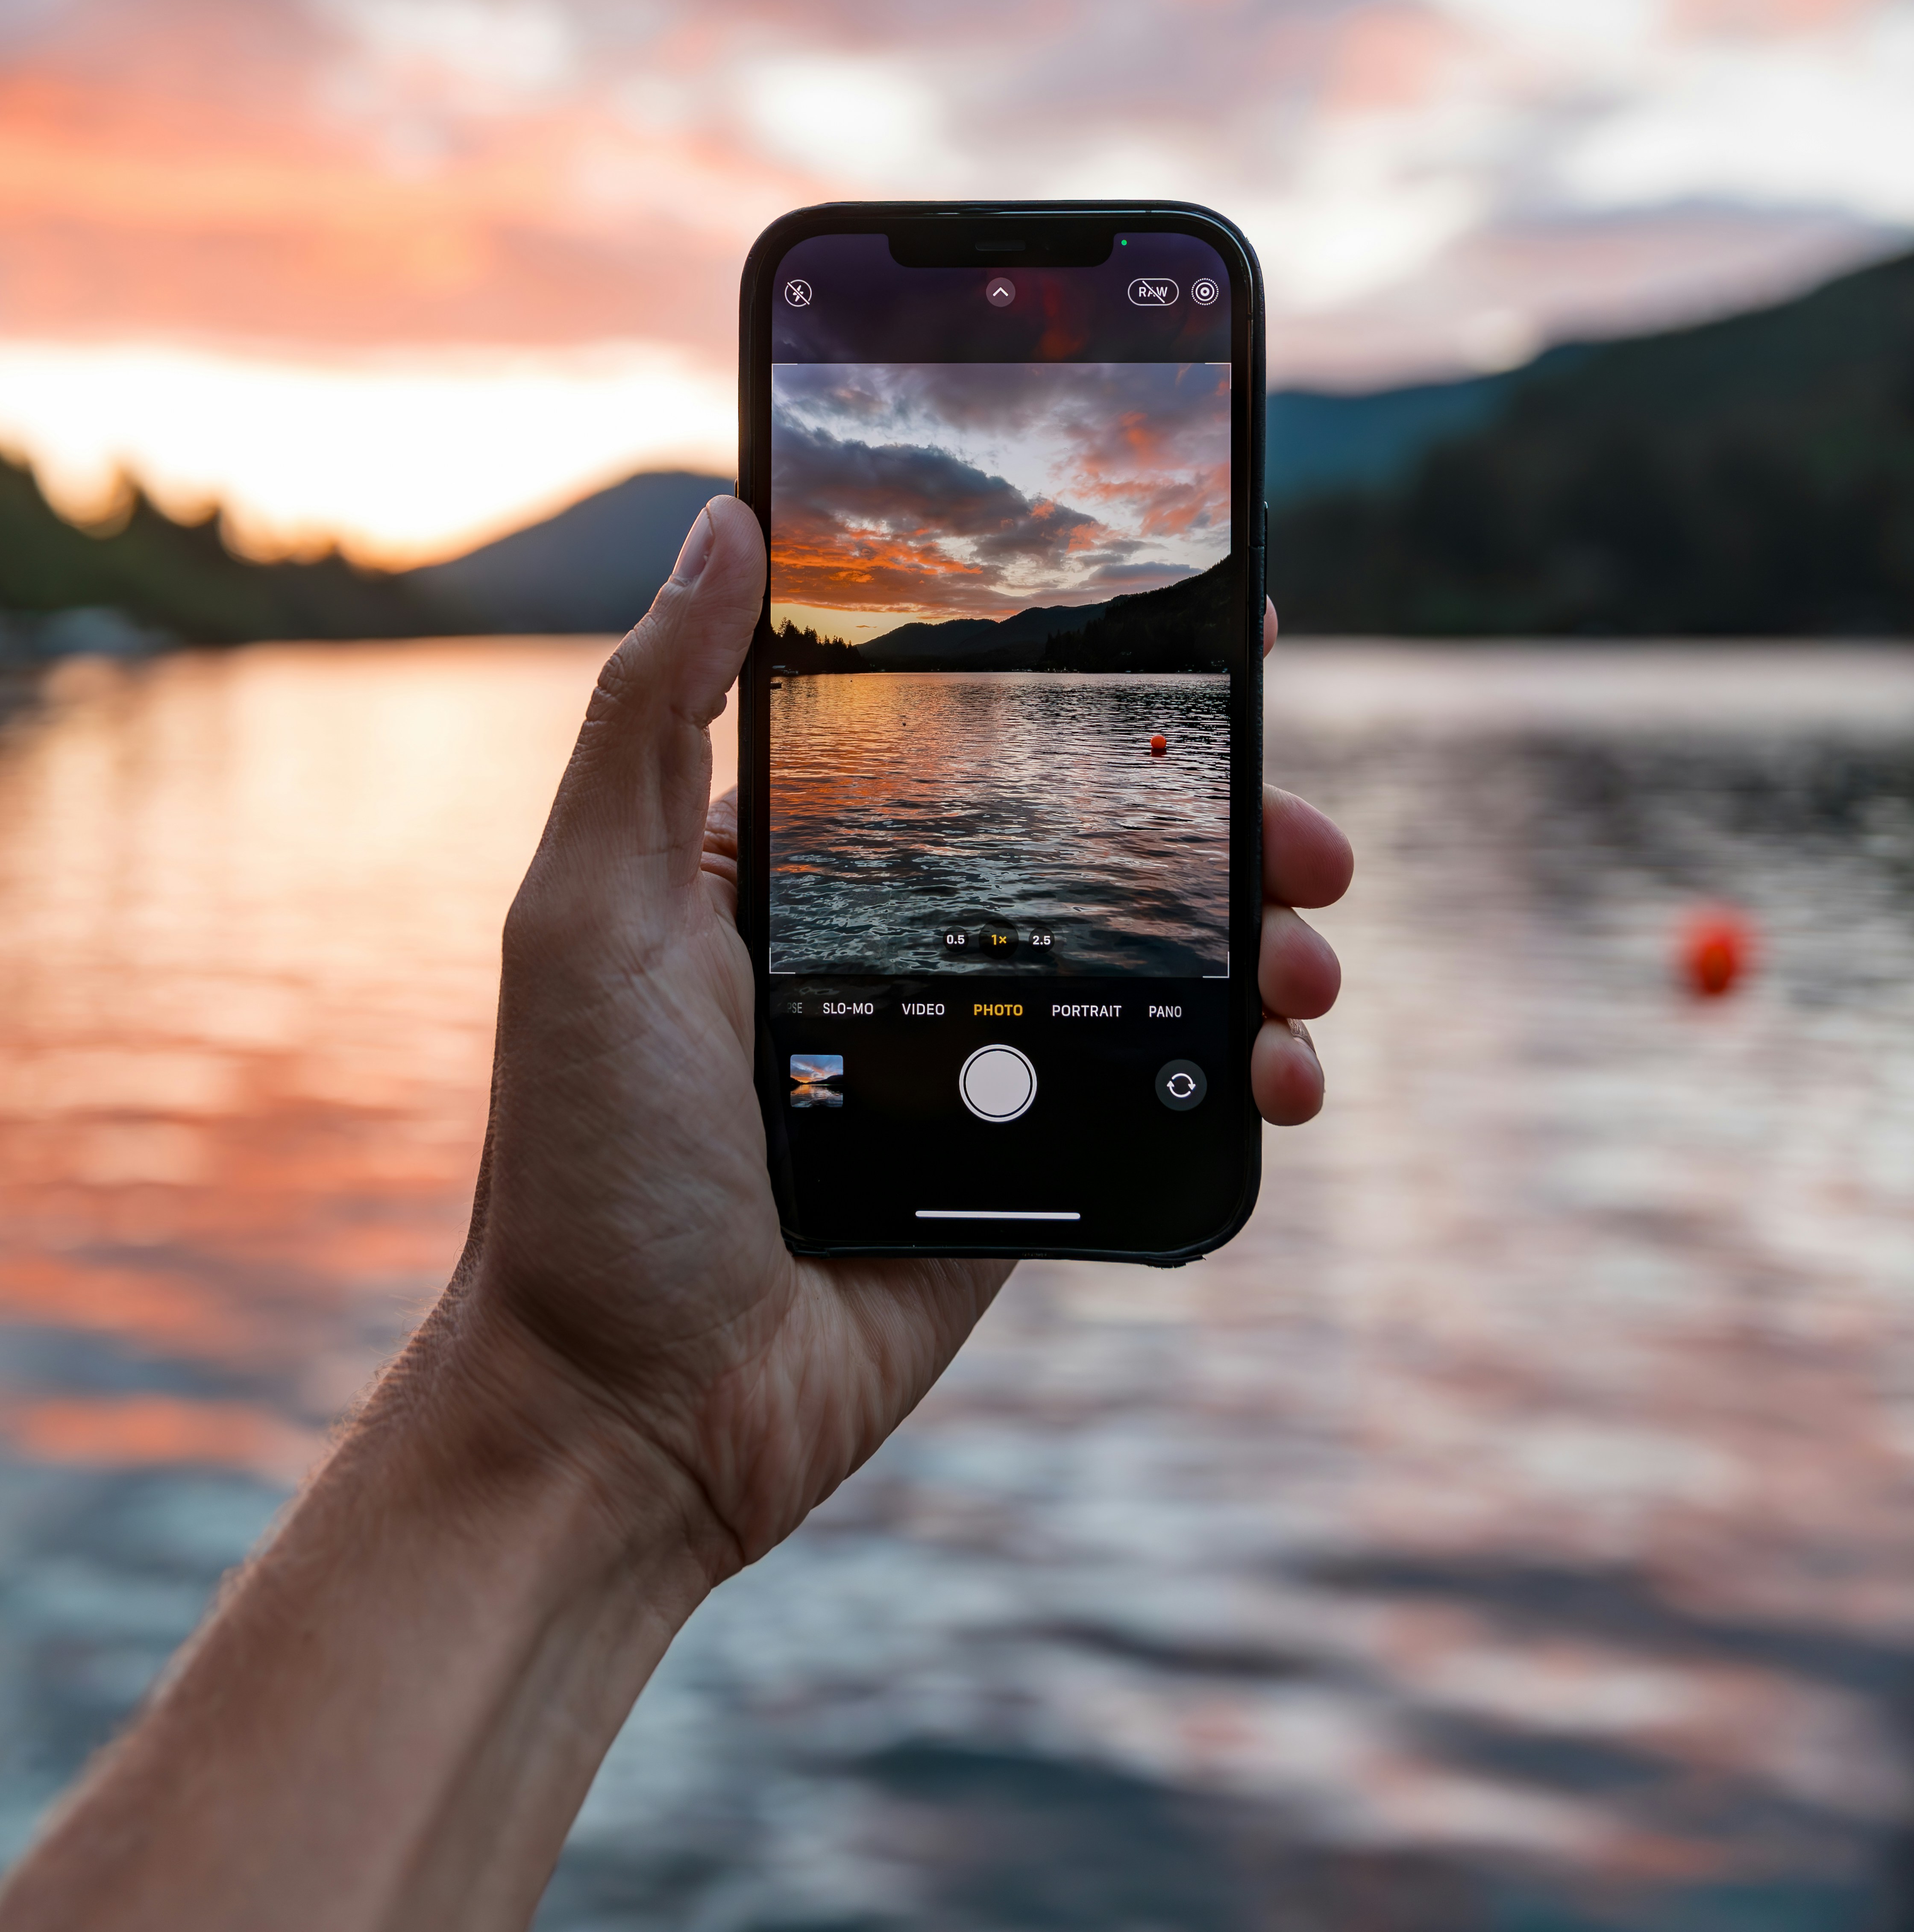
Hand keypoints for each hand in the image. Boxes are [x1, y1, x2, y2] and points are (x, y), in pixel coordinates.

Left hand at [450, 512, 1350, 1587]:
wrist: (628, 1410)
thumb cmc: (585, 1155)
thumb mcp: (589, 909)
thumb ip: (654, 716)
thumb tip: (723, 521)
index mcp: (801, 867)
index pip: (972, 731)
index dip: (1096, 676)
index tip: (1216, 621)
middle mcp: (898, 946)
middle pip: (1098, 843)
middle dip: (1223, 818)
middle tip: (1307, 832)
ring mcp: (974, 1058)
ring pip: (1157, 963)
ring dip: (1261, 940)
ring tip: (1312, 953)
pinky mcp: (1026, 1162)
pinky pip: (1162, 1091)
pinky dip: (1245, 1069)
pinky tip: (1282, 1067)